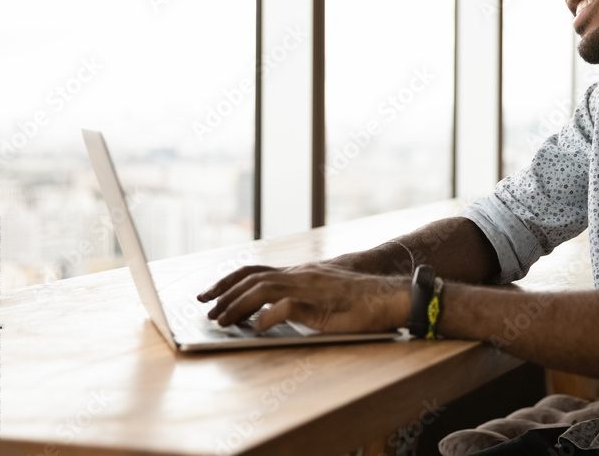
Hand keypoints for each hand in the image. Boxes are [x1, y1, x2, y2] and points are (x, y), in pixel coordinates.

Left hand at [197, 264, 409, 332]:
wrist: (394, 295)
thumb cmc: (362, 299)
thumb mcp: (324, 295)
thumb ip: (299, 299)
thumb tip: (267, 313)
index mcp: (301, 273)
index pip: (255, 271)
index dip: (228, 281)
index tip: (208, 294)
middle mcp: (302, 276)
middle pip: (253, 278)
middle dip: (224, 294)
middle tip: (205, 310)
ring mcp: (311, 289)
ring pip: (264, 290)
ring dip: (238, 305)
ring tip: (222, 322)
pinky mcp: (323, 306)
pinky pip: (290, 307)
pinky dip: (268, 316)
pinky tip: (257, 327)